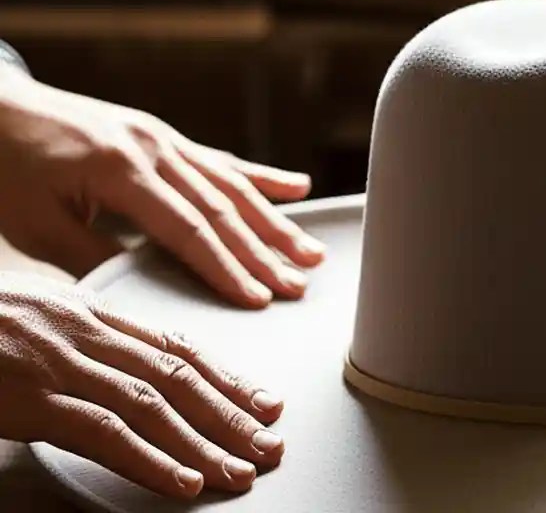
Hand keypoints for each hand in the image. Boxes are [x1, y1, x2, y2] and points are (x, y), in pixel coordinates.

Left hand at [0, 69, 324, 307]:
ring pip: (231, 185)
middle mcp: (152, 148)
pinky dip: (261, 177)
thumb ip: (92, 258)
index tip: (257, 298)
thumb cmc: (3, 169)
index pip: (187, 229)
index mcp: (120, 170)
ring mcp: (162, 137)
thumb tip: (142, 292)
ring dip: (275, 221)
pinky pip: (220, 160)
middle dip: (264, 251)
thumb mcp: (34, 224)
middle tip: (299, 285)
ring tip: (310, 252)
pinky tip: (298, 187)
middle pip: (222, 208)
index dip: (225, 267)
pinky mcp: (162, 136)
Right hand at [0, 273, 282, 497]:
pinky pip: (104, 432)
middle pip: (177, 375)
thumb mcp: (23, 319)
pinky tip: (183, 483)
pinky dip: (151, 460)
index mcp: (83, 312)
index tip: (261, 400)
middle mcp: (81, 332)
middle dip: (231, 413)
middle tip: (271, 442)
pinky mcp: (28, 399)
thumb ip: (70, 339)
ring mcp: (56, 364)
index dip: (224, 376)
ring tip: (240, 471)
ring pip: (153, 405)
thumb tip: (109, 367)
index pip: (172, 346)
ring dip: (204, 443)